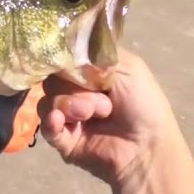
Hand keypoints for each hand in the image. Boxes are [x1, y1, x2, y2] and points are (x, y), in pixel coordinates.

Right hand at [36, 49, 179, 188]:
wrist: (148, 147)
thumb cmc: (143, 104)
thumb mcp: (126, 66)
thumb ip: (93, 53)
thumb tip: (63, 46)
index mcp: (89, 73)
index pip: (62, 58)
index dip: (64, 59)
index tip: (72, 62)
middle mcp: (75, 92)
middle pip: (52, 79)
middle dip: (74, 88)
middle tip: (101, 100)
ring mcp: (67, 117)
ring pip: (47, 101)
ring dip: (70, 106)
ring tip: (92, 115)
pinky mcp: (62, 140)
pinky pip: (45, 126)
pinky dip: (51, 122)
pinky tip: (60, 121)